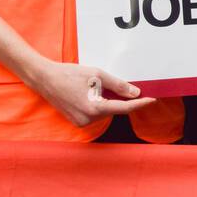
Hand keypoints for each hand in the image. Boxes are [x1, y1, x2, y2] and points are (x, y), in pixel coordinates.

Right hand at [29, 60, 155, 126]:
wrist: (44, 79)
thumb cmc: (70, 74)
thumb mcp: (97, 75)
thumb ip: (118, 85)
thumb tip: (135, 93)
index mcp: (95, 108)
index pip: (124, 108)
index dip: (140, 104)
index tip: (152, 99)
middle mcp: (88, 119)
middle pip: (114, 109)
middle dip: (118, 98)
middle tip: (111, 84)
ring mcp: (82, 122)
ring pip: (105, 112)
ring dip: (106, 101)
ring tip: (92, 86)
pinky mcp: (77, 122)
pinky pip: (95, 114)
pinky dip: (98, 104)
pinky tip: (88, 93)